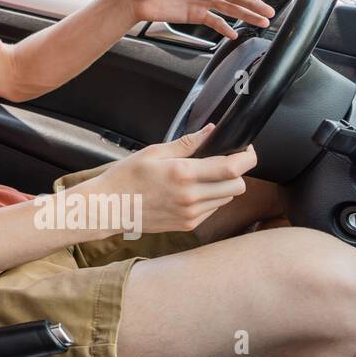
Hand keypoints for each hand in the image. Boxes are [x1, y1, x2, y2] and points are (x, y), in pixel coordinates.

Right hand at [82, 124, 257, 233]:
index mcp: (183, 173)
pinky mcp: (187, 225)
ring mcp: (191, 214)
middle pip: (238, 186)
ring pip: (227, 199)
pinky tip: (190, 192)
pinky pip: (212, 210)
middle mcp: (191, 196)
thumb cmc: (126, 177)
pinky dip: (209, 199)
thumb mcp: (153, 152)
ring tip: (202, 177)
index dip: (246, 157)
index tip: (245, 149)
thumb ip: (186, 143)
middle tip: (222, 162)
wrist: (109, 207)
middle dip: (236, 172)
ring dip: (223, 187)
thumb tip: (210, 132)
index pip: (232, 168)